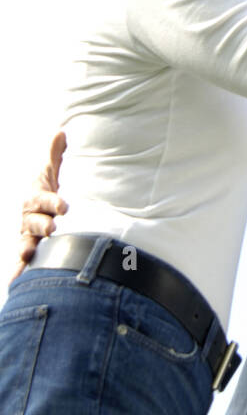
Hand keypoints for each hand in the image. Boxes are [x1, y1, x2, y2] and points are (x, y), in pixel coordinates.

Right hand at [12, 131, 67, 282]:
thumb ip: (56, 155)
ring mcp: (28, 236)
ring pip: (24, 242)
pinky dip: (17, 272)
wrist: (53, 211)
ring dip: (26, 248)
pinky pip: (22, 263)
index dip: (50, 201)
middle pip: (31, 222)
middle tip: (53, 228)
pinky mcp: (31, 252)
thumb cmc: (55, 189)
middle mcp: (28, 218)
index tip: (64, 205)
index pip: (40, 199)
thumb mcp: (55, 171)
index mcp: (35, 198)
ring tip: (29, 254)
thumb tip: (62, 132)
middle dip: (40, 225)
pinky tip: (14, 282)